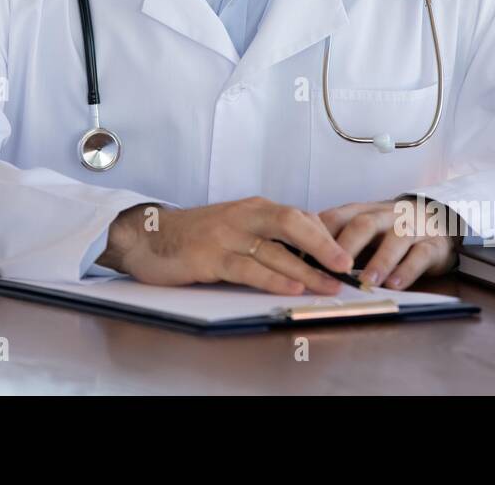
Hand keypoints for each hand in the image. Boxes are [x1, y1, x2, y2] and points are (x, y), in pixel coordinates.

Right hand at [99, 197, 354, 295]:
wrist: (147, 235)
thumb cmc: (194, 235)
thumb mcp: (234, 227)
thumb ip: (265, 235)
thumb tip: (306, 253)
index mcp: (253, 208)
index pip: (298, 216)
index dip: (325, 235)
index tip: (347, 253)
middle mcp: (243, 217)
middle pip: (292, 224)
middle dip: (324, 244)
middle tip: (347, 264)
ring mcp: (226, 236)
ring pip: (275, 249)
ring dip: (306, 269)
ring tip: (329, 285)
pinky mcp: (210, 258)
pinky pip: (248, 267)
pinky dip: (272, 277)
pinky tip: (291, 286)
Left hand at [317, 198, 459, 290]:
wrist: (439, 219)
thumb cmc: (389, 230)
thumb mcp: (364, 229)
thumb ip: (339, 239)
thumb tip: (301, 260)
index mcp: (364, 211)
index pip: (339, 217)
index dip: (321, 233)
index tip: (305, 253)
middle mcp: (386, 216)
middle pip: (365, 224)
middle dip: (348, 245)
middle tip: (334, 267)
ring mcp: (411, 228)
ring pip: (396, 239)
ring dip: (379, 261)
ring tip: (366, 282)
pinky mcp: (432, 244)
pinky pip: (420, 255)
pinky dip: (407, 271)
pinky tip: (395, 285)